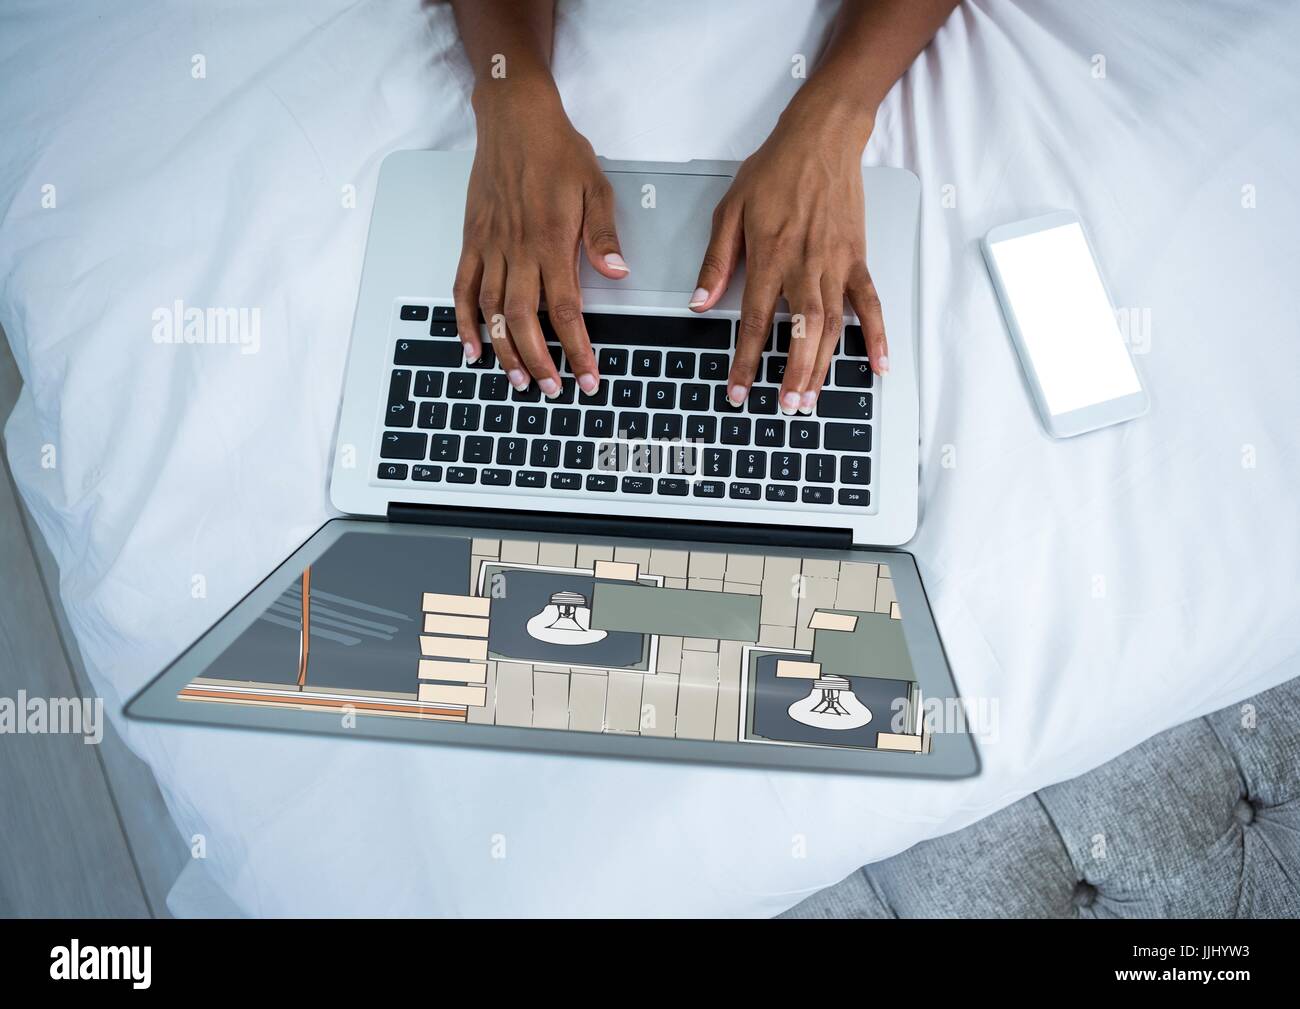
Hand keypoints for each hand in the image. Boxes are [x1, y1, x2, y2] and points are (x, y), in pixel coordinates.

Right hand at [453, 87, 627, 395]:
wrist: (514, 119)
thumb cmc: (558, 151)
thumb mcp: (596, 187)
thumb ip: (603, 235)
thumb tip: (618, 273)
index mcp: (553, 242)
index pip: (566, 310)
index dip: (577, 349)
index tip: (587, 377)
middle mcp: (519, 250)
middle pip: (525, 320)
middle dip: (539, 361)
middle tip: (552, 390)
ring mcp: (491, 247)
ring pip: (492, 311)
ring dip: (504, 350)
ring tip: (518, 379)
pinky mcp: (472, 241)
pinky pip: (462, 289)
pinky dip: (464, 322)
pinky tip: (473, 348)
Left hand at [689, 94, 886, 414]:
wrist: (821, 137)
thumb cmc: (774, 170)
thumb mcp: (730, 210)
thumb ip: (716, 261)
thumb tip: (699, 303)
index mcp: (768, 256)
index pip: (754, 320)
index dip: (745, 360)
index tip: (739, 390)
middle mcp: (803, 265)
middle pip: (800, 331)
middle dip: (793, 373)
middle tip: (787, 407)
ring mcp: (835, 264)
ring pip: (831, 325)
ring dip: (823, 365)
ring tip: (813, 399)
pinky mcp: (857, 258)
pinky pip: (869, 302)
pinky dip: (875, 335)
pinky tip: (878, 365)